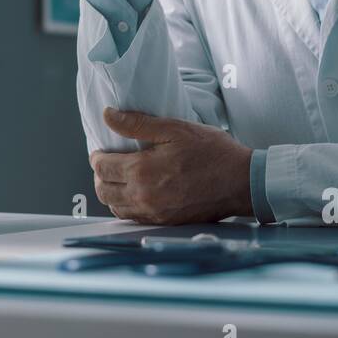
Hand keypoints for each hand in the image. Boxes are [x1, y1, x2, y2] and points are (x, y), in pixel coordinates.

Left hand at [89, 108, 252, 224]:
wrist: (241, 182)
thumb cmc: (213, 153)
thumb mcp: (175, 128)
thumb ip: (137, 124)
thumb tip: (109, 116)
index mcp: (142, 172)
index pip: (102, 167)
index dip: (96, 157)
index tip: (100, 150)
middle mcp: (144, 196)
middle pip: (103, 190)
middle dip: (99, 175)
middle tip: (106, 163)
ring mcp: (154, 212)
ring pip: (115, 207)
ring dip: (110, 192)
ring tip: (117, 178)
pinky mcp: (165, 221)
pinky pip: (133, 218)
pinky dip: (125, 206)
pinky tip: (133, 194)